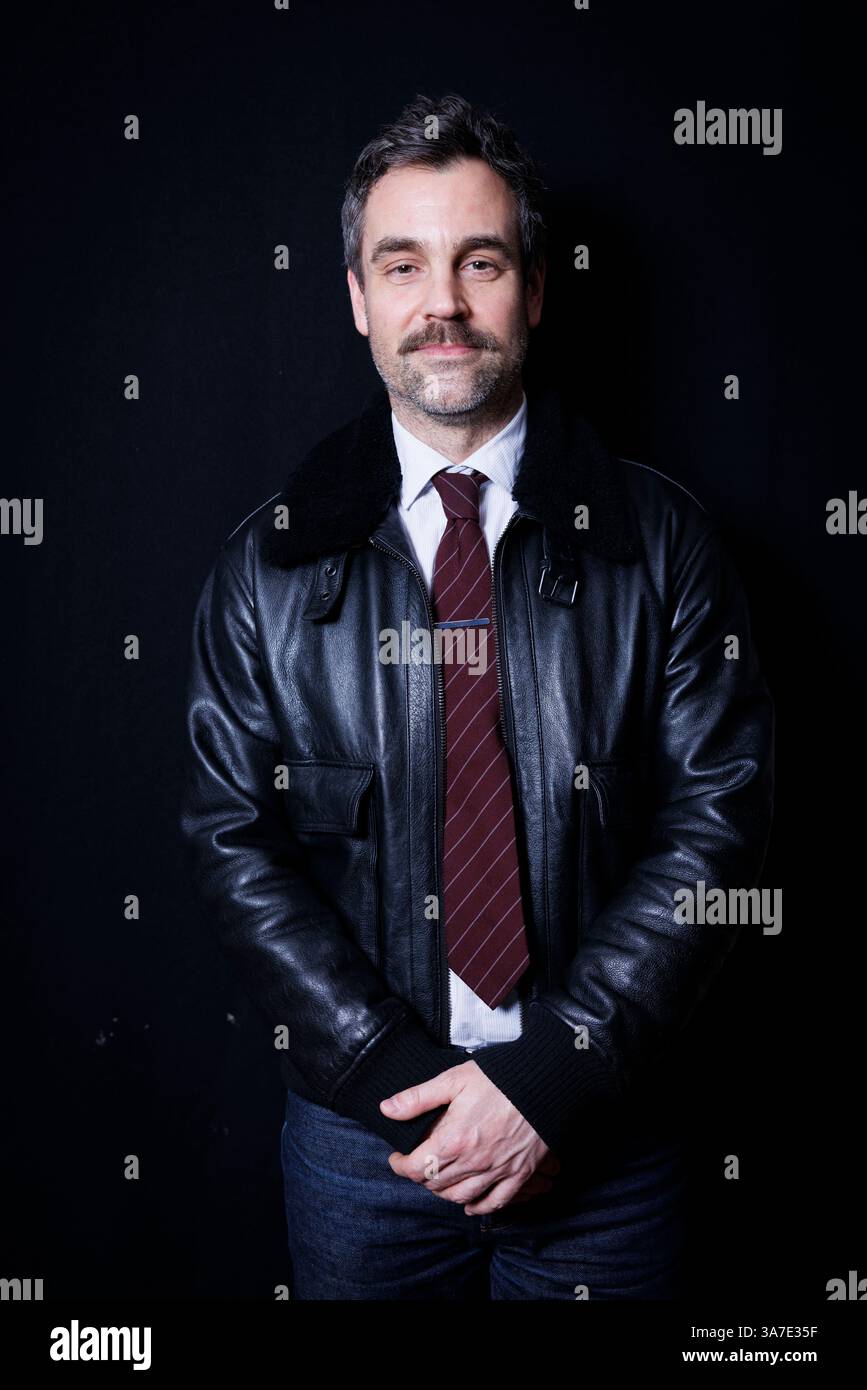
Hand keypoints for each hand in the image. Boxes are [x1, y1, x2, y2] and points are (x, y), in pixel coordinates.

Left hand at [380, 1060, 559, 1214]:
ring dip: (443, 1192)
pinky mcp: (518, 1175)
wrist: (543, 1084)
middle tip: (417, 1163)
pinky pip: (494, 1203)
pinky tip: (470, 1205)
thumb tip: (386, 1109)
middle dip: (420, 1176)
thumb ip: (417, 1098)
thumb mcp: (453, 1080)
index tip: (396, 1158)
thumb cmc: (498, 1079)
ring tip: (438, 1179)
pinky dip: (479, 1207)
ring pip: (460, 1197)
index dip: (400, 1166)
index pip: (416, 1168)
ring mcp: (497, 1172)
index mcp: (453, 1140)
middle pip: (435, 1184)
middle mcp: (473, 1163)